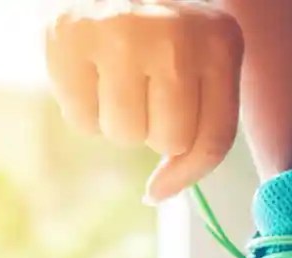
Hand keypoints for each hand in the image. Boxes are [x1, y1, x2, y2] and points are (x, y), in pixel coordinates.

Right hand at [46, 0, 243, 202]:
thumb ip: (198, 124)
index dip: (187, 173)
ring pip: (123, 135)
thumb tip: (158, 193)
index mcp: (220, 41)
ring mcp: (120, 33)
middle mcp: (175, 34)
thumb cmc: (158, 31)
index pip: (214, 138)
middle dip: (152, 128)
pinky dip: (82, 108)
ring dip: (116, 121)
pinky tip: (88, 72)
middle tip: (141, 89)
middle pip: (168, 140)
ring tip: (114, 77)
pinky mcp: (71, 38)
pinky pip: (81, 120)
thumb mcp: (199, 60)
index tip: (160, 188)